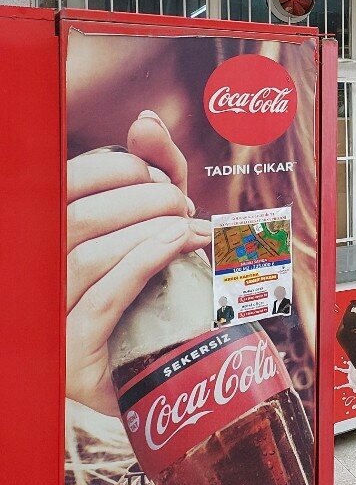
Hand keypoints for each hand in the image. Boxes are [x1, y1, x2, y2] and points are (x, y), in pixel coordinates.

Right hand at [66, 111, 208, 415]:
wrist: (174, 364)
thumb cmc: (161, 281)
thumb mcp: (159, 219)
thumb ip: (155, 167)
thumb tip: (145, 120)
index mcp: (43, 236)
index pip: (65, 183)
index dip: (118, 168)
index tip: (162, 177)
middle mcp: (30, 274)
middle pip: (78, 218)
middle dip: (144, 200)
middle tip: (185, 207)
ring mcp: (44, 320)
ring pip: (90, 256)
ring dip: (153, 230)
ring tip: (194, 227)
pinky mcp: (71, 358)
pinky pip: (106, 297)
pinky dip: (149, 260)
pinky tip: (184, 241)